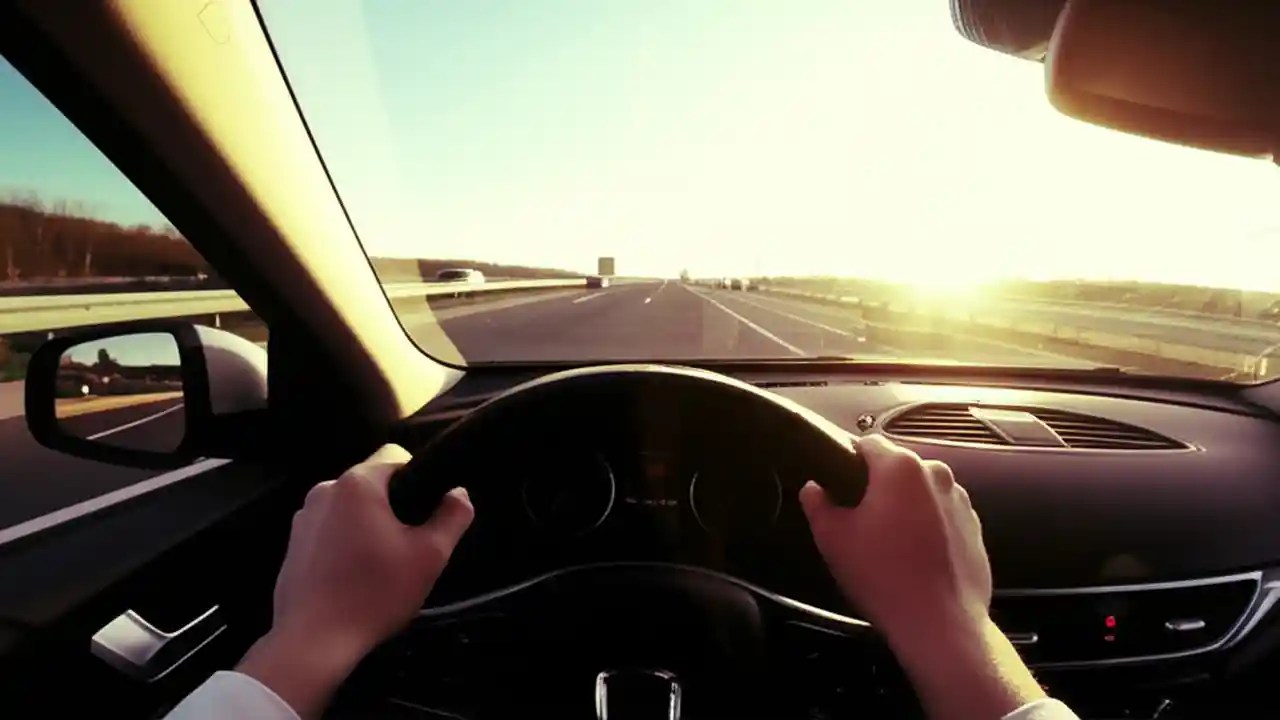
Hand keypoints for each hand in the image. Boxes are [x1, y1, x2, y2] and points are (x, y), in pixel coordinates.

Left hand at [237, 444, 473, 718]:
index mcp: (357, 484)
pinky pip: (329, 530)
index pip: (395, 456)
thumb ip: (452, 516)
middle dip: (393, 505)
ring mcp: (302, 518)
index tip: (427, 510)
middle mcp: (323, 490)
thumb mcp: (429, 556)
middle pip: (371, 483)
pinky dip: (345, 542)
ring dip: (368, 524)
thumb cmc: (375, 593)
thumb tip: (458, 492)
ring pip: (349, 508)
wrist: (313, 641)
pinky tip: (354, 576)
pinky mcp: (292, 545)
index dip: (418, 477)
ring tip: (382, 563)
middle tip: (410, 543)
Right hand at [800, 434, 1045, 719]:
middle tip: (859, 523)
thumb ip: (817, 503)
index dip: (847, 461)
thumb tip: (813, 490)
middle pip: (895, 468)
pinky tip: (911, 558)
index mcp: (900, 468)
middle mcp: (936, 475)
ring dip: (904, 508)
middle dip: (877, 488)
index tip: (838, 484)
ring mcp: (960, 501)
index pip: (866, 443)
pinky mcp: (974, 527)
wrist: (939, 623)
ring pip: (920, 493)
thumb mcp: (833, 538)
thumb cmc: (886, 578)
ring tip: (887, 545)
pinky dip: (926, 528)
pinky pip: (941, 516)